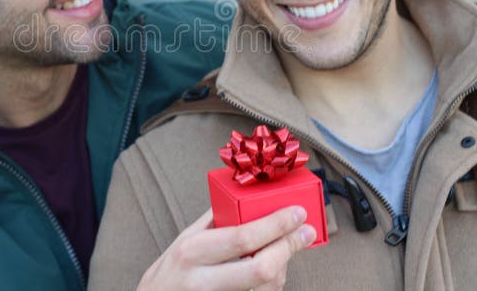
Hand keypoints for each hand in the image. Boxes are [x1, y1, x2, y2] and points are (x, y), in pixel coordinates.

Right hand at [137, 206, 315, 290]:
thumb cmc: (170, 271)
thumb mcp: (186, 239)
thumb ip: (215, 219)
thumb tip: (246, 196)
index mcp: (193, 250)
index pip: (243, 236)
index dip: (276, 225)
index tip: (297, 213)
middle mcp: (202, 279)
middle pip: (261, 267)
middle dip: (289, 247)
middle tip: (306, 233)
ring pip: (265, 287)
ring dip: (282, 268)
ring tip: (283, 253)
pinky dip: (271, 284)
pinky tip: (269, 274)